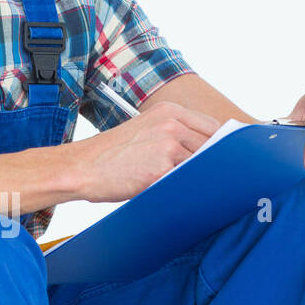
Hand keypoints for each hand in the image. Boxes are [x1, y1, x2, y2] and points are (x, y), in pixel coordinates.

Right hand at [73, 101, 219, 202]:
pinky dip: (186, 190)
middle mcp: (172, 125)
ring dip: (201, 178)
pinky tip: (177, 193)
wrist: (82, 167)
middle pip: (214, 146)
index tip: (222, 160)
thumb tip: (207, 152)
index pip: (213, 127)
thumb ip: (175, 135)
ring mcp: (168, 146)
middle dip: (214, 164)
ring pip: (203, 165)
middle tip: (211, 179)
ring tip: (190, 188)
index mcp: (169, 111)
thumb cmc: (111, 154)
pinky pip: (187, 182)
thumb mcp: (145, 130)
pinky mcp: (162, 170)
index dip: (220, 146)